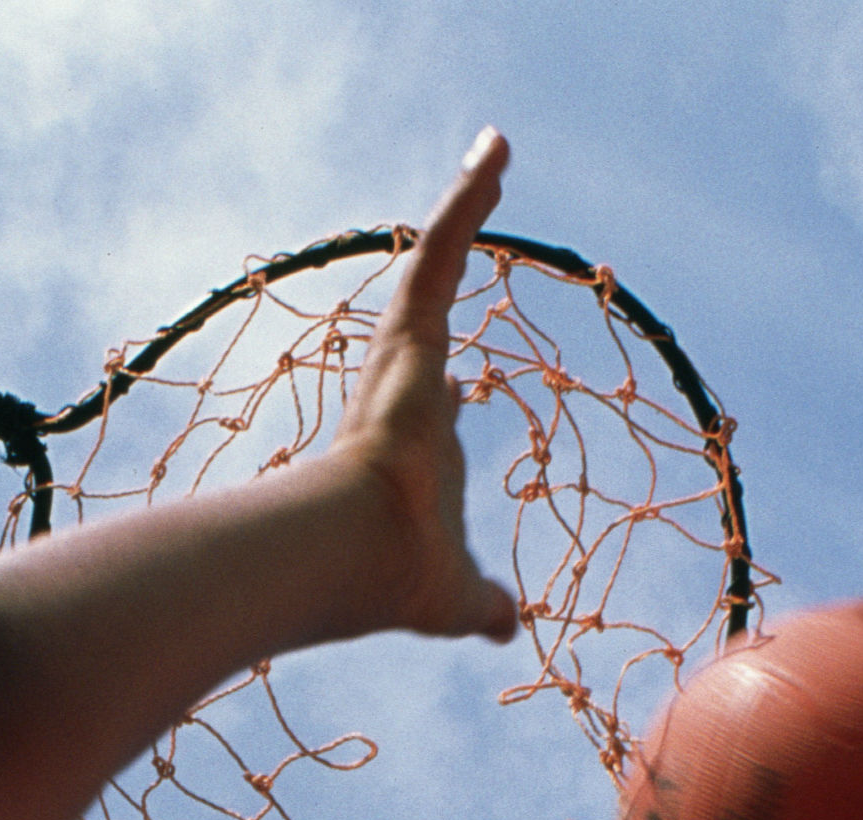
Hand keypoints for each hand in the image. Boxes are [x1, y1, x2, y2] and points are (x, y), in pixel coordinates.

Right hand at [333, 129, 521, 644]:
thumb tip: (508, 626)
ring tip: (496, 154)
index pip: (436, 406)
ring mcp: (402, 356)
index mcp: (411, 451)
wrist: (354, 554)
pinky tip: (499, 149)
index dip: (450, 395)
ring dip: (465, 205)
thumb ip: (482, 604)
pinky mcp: (409, 332)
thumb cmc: (394, 579)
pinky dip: (469, 198)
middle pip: (430, 315)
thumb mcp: (455, 596)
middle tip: (471, 218)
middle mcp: (402, 392)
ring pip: (436, 260)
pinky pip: (442, 247)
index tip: (465, 386)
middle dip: (446, 268)